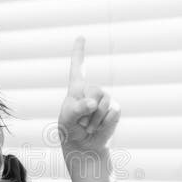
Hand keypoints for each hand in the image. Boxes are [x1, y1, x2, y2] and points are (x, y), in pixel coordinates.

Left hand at [57, 37, 119, 152]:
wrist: (84, 145)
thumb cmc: (71, 129)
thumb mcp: (67, 119)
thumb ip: (77, 109)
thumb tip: (93, 103)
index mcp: (76, 88)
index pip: (78, 67)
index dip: (79, 51)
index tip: (81, 36)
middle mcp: (92, 90)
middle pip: (94, 91)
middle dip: (86, 110)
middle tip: (81, 121)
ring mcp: (105, 98)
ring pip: (102, 104)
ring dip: (94, 120)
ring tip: (88, 125)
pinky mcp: (114, 108)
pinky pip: (111, 112)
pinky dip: (103, 123)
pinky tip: (98, 127)